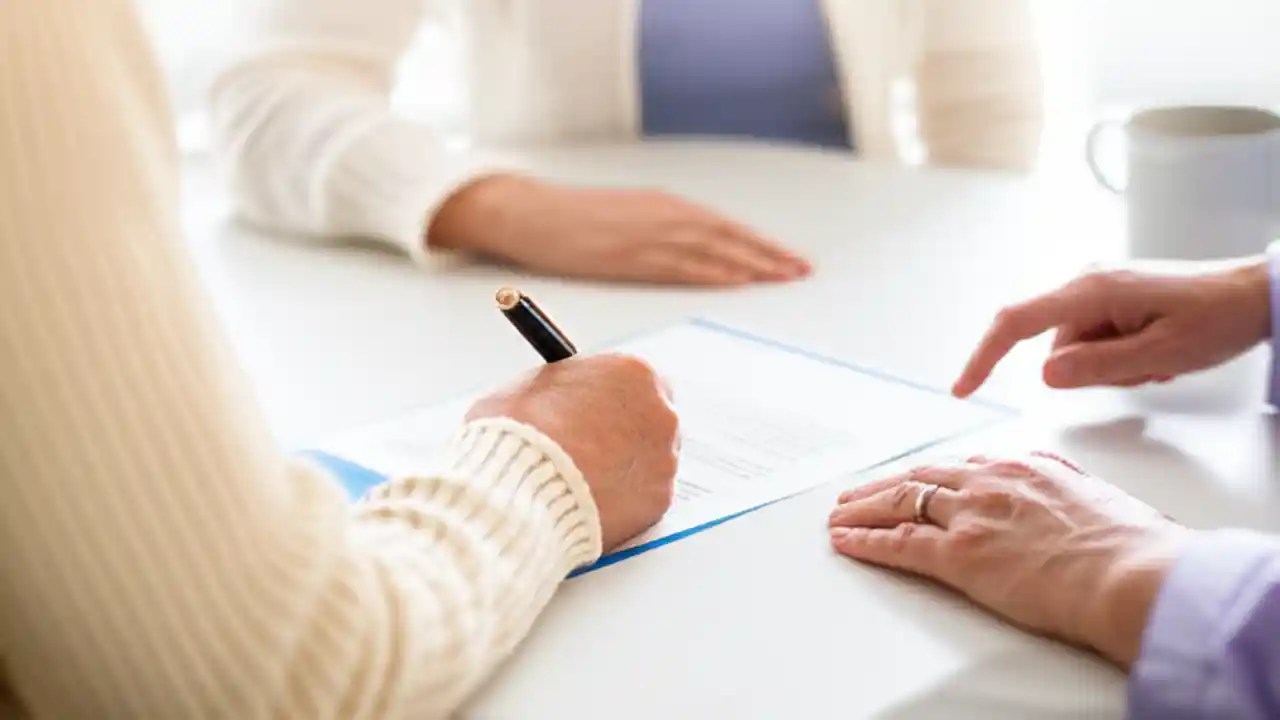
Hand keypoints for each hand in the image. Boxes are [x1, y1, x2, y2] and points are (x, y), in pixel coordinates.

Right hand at [429, 174, 810, 285]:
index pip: (726, 227)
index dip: (761, 244)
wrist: (531, 212)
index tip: (790, 259)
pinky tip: (737, 281)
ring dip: (752, 265)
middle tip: (802, 272)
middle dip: (769, 255)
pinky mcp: (631, 256)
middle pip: (729, 237)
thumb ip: (660, 233)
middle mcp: (666, 215)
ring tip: (783, 279)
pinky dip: (714, 272)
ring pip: (714, 250)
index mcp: (666, 206)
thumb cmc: (574, 220)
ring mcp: (650, 234)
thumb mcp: (627, 218)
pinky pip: (682, 266)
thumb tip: (691, 254)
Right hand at [466, 353, 679, 550]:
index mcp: (635, 373)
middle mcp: (661, 413)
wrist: (518, 489)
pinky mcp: (658, 501)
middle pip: (654, 421)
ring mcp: (664, 459)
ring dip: (626, 469)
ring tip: (584, 481)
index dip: (619, 400)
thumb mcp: (535, 385)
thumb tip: (567, 395)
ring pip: (651, 462)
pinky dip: (624, 502)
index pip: (643, 381)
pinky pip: (644, 498)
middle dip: (628, 434)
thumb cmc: (520, 433)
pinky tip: (592, 502)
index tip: (603, 412)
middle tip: (595, 449)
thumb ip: (568, 386)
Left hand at [828, 453, 1185, 665]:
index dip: (928, 477)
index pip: (961, 467)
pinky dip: (867, 541)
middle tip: (857, 494)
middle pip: (921, 478)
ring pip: (900, 503)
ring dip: (863, 509)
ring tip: (840, 515)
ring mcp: (971, 514)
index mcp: (1026, 466)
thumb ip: (1069, 493)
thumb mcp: (1099, 501)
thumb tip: (1070, 502)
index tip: (914, 481)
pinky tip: (847, 541)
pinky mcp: (959, 554)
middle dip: (883, 486)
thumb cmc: (1133, 549)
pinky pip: (899, 543)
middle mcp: (991, 481)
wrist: (1134, 574)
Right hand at [951, 262, 1270, 396]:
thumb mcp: (1160, 355)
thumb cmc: (1217, 318)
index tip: (963, 388)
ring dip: (1110, 367)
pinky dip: (1119, 357)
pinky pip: (1095, 341)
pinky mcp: (1113, 299)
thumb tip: (1044, 376)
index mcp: (1091, 290)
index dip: (983, 357)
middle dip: (1091, 372)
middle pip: (1055, 347)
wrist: (1256, 294)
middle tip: (1146, 369)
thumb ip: (1098, 367)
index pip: (1016, 324)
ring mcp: (1100, 290)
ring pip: (1076, 350)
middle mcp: (1087, 283)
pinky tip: (1155, 351)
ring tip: (1157, 360)